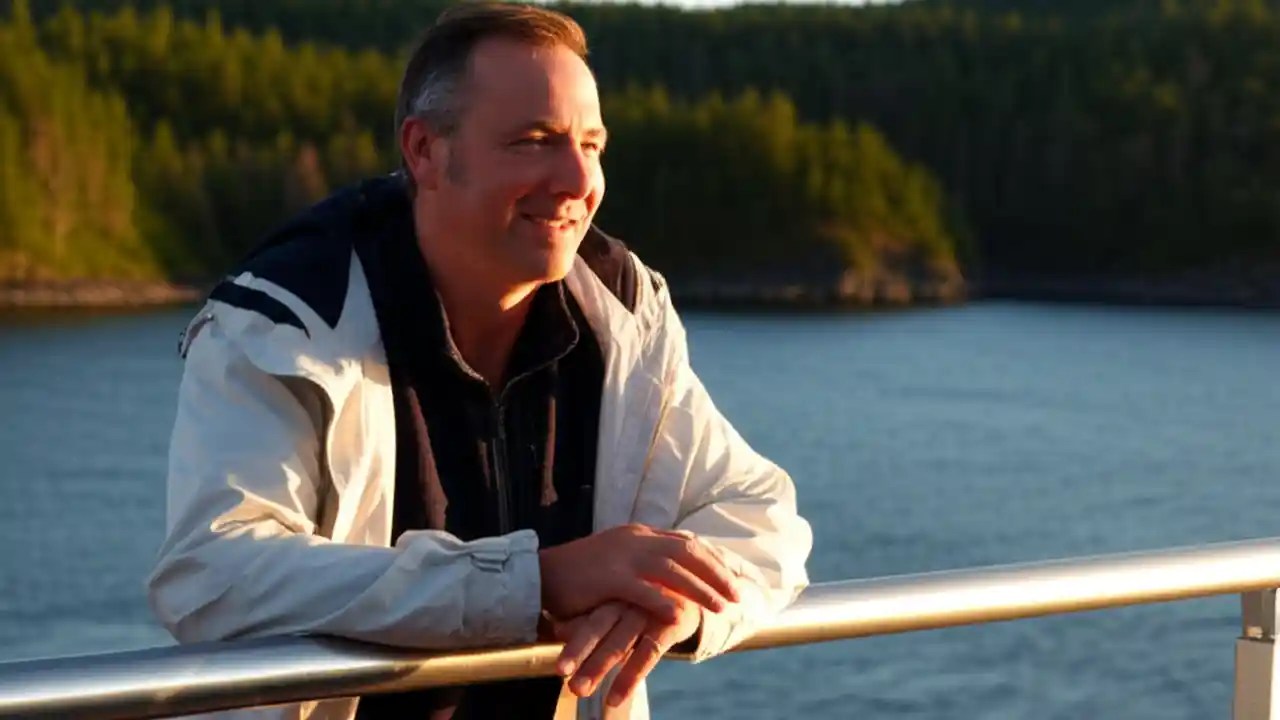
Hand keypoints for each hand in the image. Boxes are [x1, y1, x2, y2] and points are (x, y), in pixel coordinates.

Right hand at [539, 524, 738, 622]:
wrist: (541, 574)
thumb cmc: (579, 573)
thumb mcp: (617, 559)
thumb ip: (643, 561)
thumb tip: (673, 573)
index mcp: (638, 534)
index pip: (686, 542)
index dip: (713, 560)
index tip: (732, 577)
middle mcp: (635, 540)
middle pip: (687, 551)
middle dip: (717, 572)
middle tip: (737, 593)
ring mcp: (622, 557)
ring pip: (673, 570)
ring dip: (701, 589)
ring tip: (722, 606)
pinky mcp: (609, 578)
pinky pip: (644, 590)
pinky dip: (665, 602)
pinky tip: (681, 615)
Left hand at [552, 595, 701, 706]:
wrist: (699, 586)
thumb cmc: (651, 599)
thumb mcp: (622, 606)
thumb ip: (590, 618)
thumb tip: (556, 628)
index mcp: (612, 595)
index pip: (586, 617)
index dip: (567, 634)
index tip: (554, 658)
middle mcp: (627, 601)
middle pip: (597, 626)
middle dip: (578, 651)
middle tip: (560, 672)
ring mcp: (648, 612)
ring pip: (619, 642)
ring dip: (598, 666)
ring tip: (578, 690)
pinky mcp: (670, 625)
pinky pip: (648, 653)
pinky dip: (630, 677)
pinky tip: (614, 699)